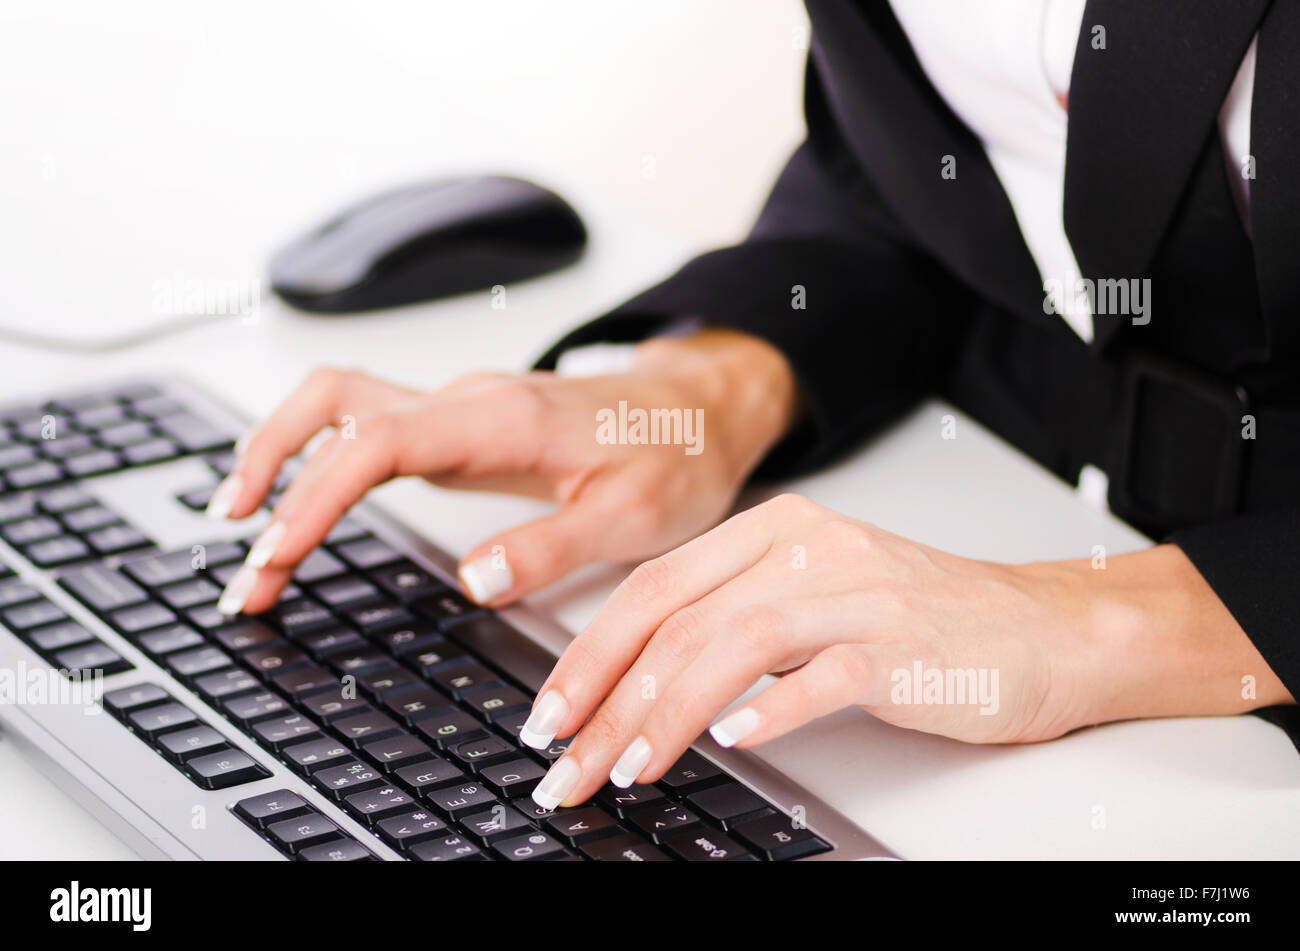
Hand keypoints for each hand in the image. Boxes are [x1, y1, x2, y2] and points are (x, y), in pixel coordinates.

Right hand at [209, 329, 795, 615]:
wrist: (698, 409)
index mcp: (501, 419)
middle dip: (270, 478)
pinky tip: (298, 496)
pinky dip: (315, 455)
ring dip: (280, 456)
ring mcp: (457, 408)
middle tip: (245, 567)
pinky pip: (364, 422)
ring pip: (338, 405)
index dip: (313, 494)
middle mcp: (465, 402)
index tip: (277, 553)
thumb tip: (471, 578)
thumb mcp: (631, 516)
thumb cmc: (671, 455)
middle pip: (332, 408)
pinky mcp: (458, 424)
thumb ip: (551, 546)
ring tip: (240, 527)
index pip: (375, 441)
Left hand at [521, 492, 1293, 809]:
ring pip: (730, 645)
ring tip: (623, 769)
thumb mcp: (815, 596)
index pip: (655, 587)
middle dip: (605, 699)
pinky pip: (819, 677)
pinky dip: (768, 711)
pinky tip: (730, 743)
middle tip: (564, 764)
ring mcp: (854, 593)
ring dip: (664, 713)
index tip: (550, 713)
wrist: (1044, 629)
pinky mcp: (900, 645)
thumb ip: (733, 619)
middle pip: (677, 620)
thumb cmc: (923, 622)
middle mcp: (806, 549)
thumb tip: (636, 685)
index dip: (588, 652)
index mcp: (774, 531)